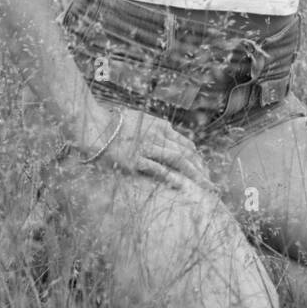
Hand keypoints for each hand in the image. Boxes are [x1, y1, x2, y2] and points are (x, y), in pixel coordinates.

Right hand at [71, 104, 213, 191]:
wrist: (94, 126)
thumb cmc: (112, 123)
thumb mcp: (139, 119)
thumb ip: (153, 127)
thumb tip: (166, 132)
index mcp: (160, 126)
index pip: (186, 144)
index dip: (198, 159)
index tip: (204, 171)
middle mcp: (158, 135)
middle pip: (187, 153)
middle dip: (202, 170)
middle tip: (211, 184)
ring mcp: (148, 147)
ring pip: (179, 161)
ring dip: (194, 175)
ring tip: (205, 188)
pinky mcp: (137, 160)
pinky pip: (160, 170)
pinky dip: (174, 179)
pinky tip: (184, 187)